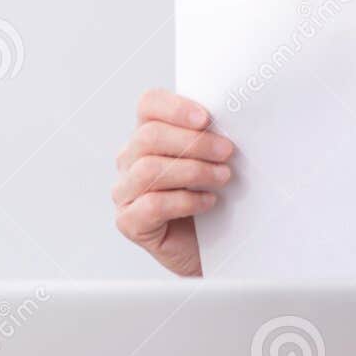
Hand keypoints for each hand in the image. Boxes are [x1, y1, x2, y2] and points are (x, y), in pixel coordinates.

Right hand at [113, 90, 233, 276]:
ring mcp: (125, 192)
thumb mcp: (214, 163)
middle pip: (149, 137)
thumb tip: (230, 120)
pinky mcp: (129, 222)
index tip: (206, 118)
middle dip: (194, 142)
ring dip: (193, 170)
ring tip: (223, 177)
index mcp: (147, 137)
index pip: (148, 105)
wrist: (213, 250)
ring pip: (149, 169)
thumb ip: (211, 138)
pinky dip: (185, 201)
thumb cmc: (213, 202)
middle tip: (227, 151)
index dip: (175, 107)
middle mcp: (129, 161)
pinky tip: (208, 202)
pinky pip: (152, 205)